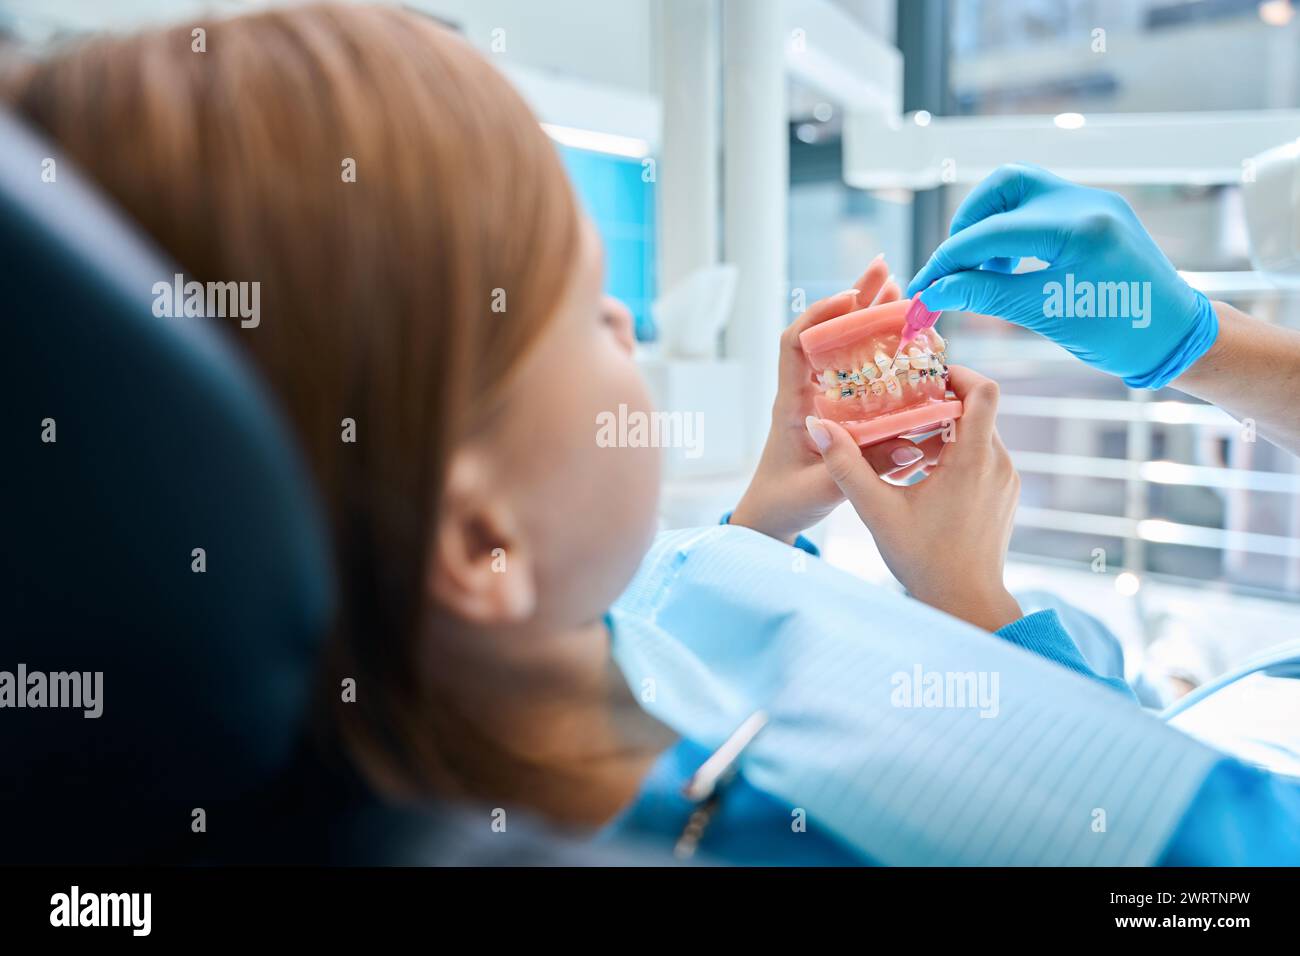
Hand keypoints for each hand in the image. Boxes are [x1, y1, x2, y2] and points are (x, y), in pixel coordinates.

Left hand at [731, 256, 929, 544]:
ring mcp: (824, 402)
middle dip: (857, 302)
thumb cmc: (785, 503)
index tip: (849, 297)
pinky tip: (909, 345)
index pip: (793, 344)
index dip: (818, 316)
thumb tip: (909, 446)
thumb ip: (859, 469)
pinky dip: (884, 358)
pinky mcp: (839, 415)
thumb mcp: (822, 490)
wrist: (770, 519)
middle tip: (886, 272)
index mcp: (792, 404)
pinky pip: (862, 377)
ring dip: (873, 322)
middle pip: (828, 335)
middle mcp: (807, 394)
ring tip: (902, 293)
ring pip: (848, 352)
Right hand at [806, 365, 1022, 631]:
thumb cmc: (924, 560)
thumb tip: (817, 426)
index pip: (984, 390)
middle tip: (902, 402)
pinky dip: (957, 453)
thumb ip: (846, 465)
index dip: (957, 373)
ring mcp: (1006, 480)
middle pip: (978, 409)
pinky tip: (924, 472)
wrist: (965, 604)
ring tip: (907, 438)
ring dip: (947, 429)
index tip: (924, 375)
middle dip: (941, 401)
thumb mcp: (876, 511)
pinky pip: (984, 457)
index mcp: (973, 460)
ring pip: (980, 433)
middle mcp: (998, 464)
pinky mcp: (1005, 495)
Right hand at [908, 163, 1217, 389]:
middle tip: (955, 267)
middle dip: (967, 225)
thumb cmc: (1119, 331)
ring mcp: (1092, 200)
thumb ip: (985, 295)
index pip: (991, 232)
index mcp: (1078, 227)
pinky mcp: (1093, 210)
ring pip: (1019, 189)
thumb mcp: (1046, 314)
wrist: (1175, 334)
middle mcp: (1085, 201)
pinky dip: (1012, 229)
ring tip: (983, 270)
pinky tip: (1008, 265)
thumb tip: (932, 293)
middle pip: (1003, 186)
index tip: (923, 289)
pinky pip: (1038, 205)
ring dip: (989, 224)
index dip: (948, 261)